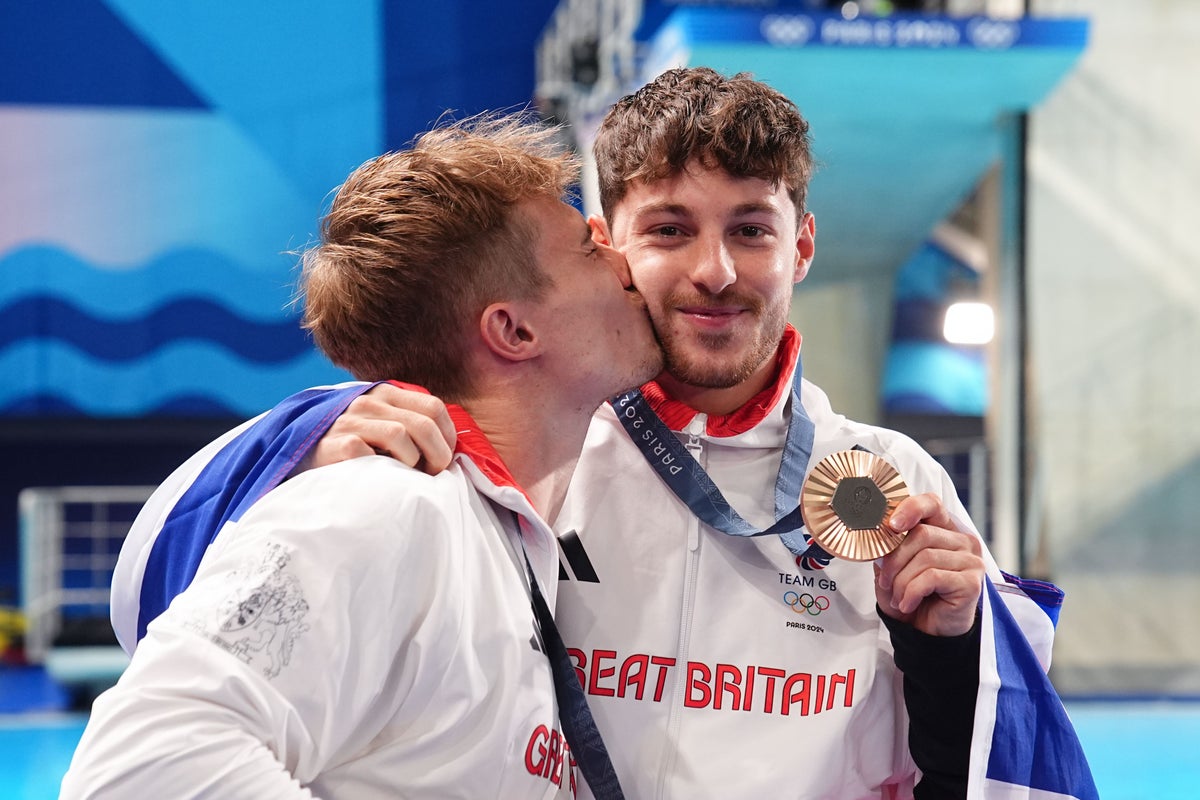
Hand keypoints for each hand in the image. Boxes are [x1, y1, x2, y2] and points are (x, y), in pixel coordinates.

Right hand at [290, 383, 457, 476]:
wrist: (301, 456)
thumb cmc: (353, 447)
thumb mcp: (381, 425)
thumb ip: (410, 425)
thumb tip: (450, 448)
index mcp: (387, 393)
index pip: (434, 407)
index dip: (448, 436)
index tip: (444, 459)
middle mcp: (369, 401)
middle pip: (423, 424)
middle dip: (437, 454)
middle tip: (432, 475)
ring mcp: (350, 421)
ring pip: (401, 435)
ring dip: (411, 462)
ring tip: (406, 476)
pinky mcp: (335, 443)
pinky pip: (368, 453)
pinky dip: (381, 469)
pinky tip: (378, 476)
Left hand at [873, 493, 983, 636]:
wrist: (928, 633)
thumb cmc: (913, 596)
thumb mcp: (894, 569)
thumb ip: (889, 548)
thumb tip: (878, 537)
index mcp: (944, 529)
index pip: (931, 504)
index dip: (910, 508)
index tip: (890, 524)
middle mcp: (962, 541)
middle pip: (921, 534)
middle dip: (894, 560)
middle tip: (884, 580)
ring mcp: (970, 561)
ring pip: (925, 557)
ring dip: (901, 580)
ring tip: (896, 597)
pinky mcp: (972, 582)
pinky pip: (932, 577)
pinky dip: (912, 592)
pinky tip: (907, 604)